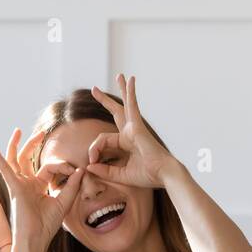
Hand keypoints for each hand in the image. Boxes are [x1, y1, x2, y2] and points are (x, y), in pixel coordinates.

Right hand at [0, 128, 82, 251]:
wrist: (35, 240)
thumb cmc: (47, 226)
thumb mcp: (64, 202)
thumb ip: (72, 186)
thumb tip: (80, 169)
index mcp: (37, 187)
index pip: (49, 167)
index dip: (64, 166)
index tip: (76, 171)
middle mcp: (26, 185)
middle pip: (28, 159)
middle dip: (33, 144)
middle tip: (42, 132)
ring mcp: (18, 185)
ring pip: (15, 160)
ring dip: (17, 145)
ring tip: (18, 130)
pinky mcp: (14, 188)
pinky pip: (5, 169)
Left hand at [86, 74, 179, 188]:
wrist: (163, 175)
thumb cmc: (146, 176)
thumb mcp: (120, 174)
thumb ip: (104, 170)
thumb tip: (88, 166)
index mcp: (126, 143)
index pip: (102, 140)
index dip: (93, 150)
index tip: (90, 162)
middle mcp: (130, 132)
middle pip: (116, 112)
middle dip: (105, 101)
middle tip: (94, 89)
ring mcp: (135, 127)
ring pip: (124, 105)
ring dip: (121, 90)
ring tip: (119, 75)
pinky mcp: (138, 125)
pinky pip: (132, 105)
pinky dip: (131, 93)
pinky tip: (131, 79)